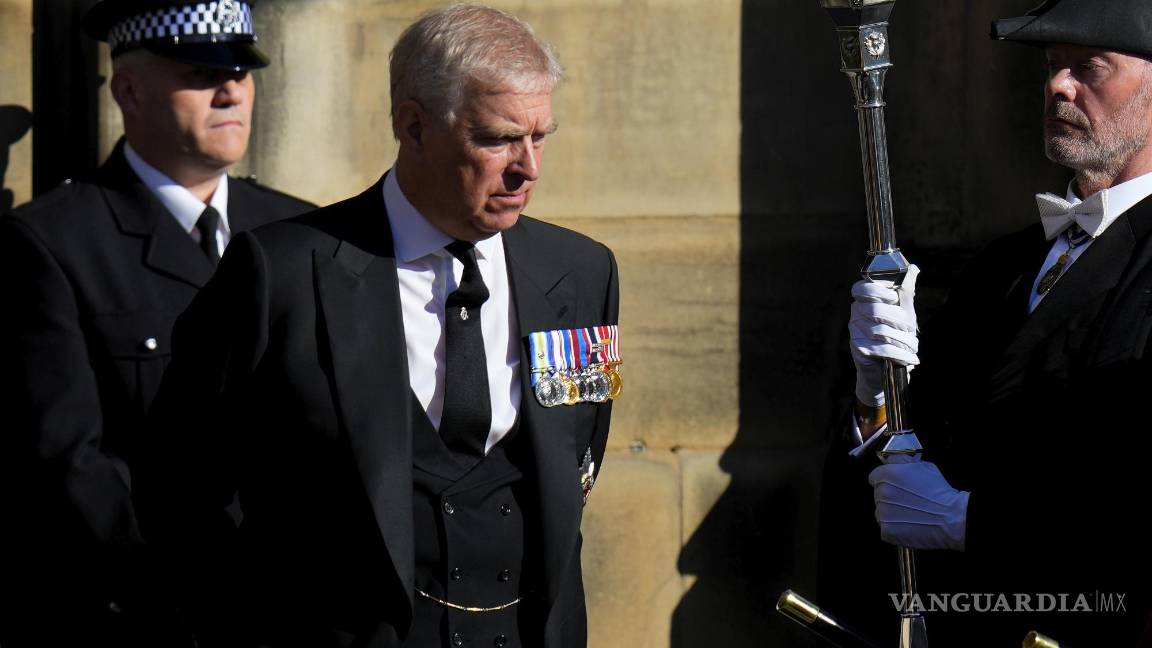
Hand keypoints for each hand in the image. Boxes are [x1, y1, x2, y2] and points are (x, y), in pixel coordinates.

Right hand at [849, 264, 919, 405]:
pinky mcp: (858, 349)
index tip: (893, 297)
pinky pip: (881, 348)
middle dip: (898, 319)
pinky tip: (909, 357)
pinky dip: (899, 354)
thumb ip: (906, 291)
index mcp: (865, 301)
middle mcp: (856, 314)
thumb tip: (913, 268)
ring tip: (912, 346)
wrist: (888, 368)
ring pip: (880, 331)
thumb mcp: (905, 311)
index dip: (876, 290)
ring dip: (902, 340)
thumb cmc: (896, 336)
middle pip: (874, 309)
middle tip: (910, 327)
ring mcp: (855, 332)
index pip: (860, 288)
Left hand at [869, 460, 967, 550]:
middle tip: (908, 502)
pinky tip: (909, 526)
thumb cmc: (940, 492)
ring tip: (910, 515)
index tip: (894, 487)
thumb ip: (902, 462)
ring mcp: (883, 513)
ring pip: (881, 512)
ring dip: (891, 514)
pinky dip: (895, 529)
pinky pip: (886, 529)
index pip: (874, 477)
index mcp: (888, 475)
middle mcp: (882, 493)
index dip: (885, 481)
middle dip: (890, 498)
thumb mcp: (923, 466)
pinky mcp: (887, 531)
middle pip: (878, 495)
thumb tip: (891, 462)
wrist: (952, 518)